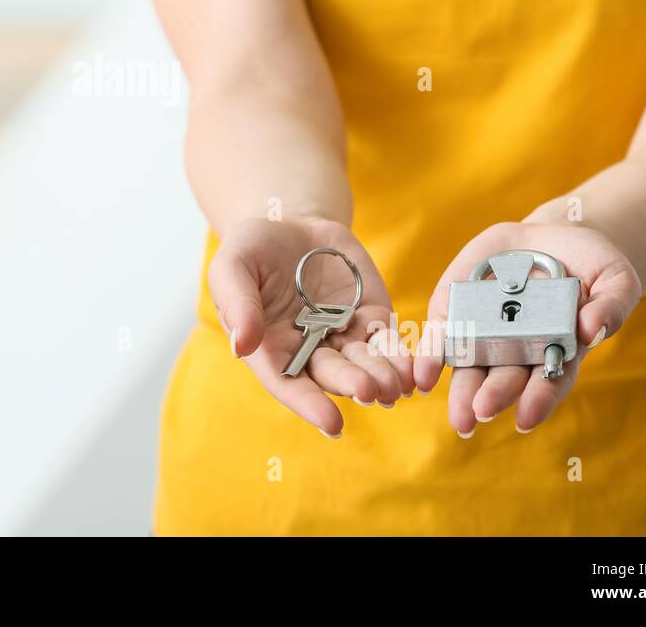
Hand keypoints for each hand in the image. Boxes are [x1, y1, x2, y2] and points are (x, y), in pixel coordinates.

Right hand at [212, 216, 414, 436]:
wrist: (289, 223)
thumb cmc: (251, 249)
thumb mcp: (232, 267)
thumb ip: (238, 304)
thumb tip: (242, 346)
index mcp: (270, 347)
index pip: (288, 382)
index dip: (308, 404)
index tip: (332, 423)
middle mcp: (307, 349)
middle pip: (330, 374)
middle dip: (351, 383)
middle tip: (369, 391)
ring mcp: (342, 333)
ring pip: (364, 361)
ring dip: (381, 376)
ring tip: (396, 384)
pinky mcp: (370, 314)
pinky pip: (387, 338)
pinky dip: (400, 354)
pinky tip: (413, 368)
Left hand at [413, 222, 641, 433]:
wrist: (551, 237)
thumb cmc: (590, 264)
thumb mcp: (615, 278)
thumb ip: (610, 306)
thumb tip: (592, 329)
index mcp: (558, 350)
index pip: (548, 382)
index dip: (537, 400)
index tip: (525, 418)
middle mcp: (519, 348)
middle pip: (504, 378)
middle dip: (493, 395)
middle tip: (481, 411)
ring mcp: (485, 331)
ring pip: (470, 366)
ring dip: (460, 390)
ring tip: (457, 414)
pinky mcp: (458, 309)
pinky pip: (442, 336)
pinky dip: (431, 356)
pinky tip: (422, 376)